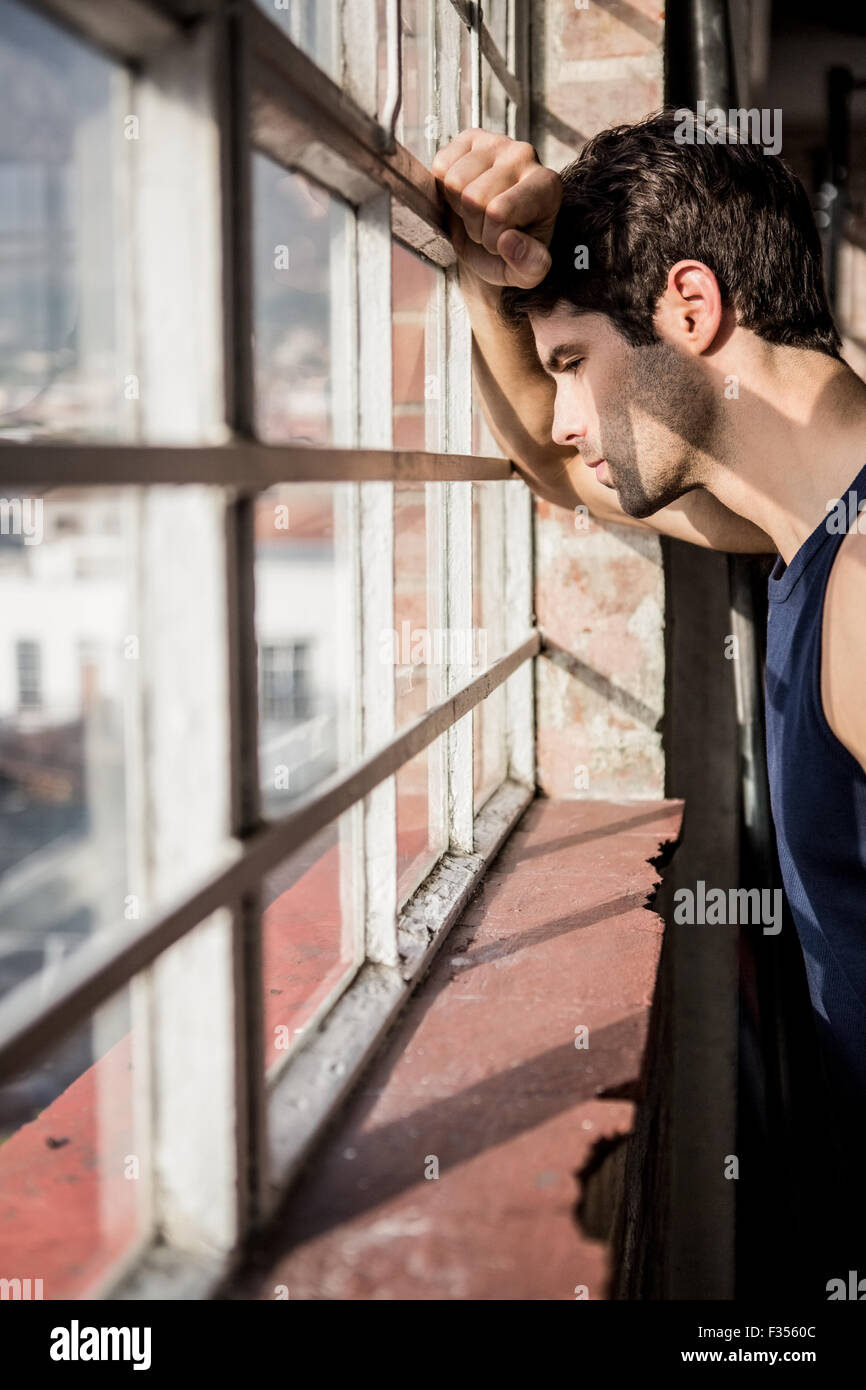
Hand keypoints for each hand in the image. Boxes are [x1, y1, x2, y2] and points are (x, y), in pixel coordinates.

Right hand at [431, 128, 561, 288]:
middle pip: (473, 197)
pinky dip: (443, 189)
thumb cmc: (512, 253)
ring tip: (475, 213)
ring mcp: (497, 142)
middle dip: (474, 225)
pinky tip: (462, 196)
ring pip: (454, 181)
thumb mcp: (526, 273)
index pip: (499, 212)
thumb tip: (508, 241)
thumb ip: (529, 266)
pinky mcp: (470, 138)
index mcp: (547, 186)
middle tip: (486, 228)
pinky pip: (441, 166)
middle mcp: (525, 155)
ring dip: (458, 207)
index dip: (491, 238)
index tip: (504, 241)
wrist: (493, 241)